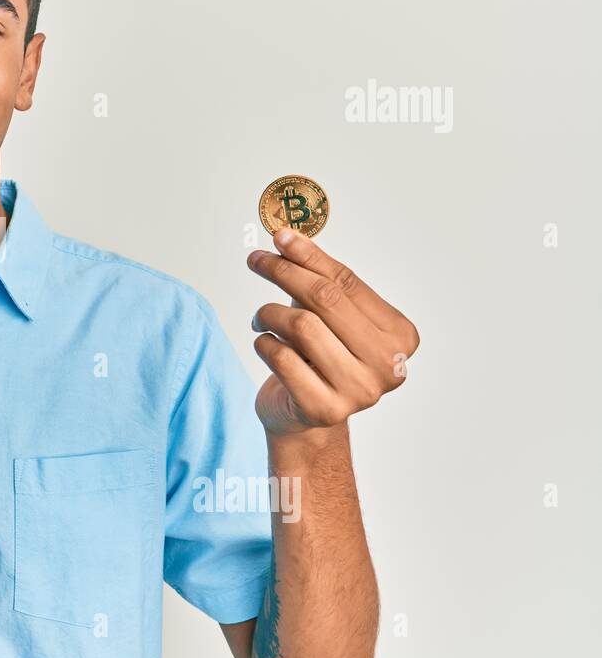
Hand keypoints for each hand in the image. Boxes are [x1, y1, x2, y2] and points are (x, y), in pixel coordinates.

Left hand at [246, 228, 419, 439]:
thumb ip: (317, 278)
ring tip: (260, 318)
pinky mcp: (324, 410)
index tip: (280, 237)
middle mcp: (388, 365)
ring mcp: (360, 391)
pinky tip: (264, 344)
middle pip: (326, 299)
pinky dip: (263, 342)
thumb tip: (288, 238)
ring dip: (269, 313)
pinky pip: (281, 357)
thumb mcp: (327, 316)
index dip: (309, 255)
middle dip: (285, 272)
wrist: (305, 420)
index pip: (348, 282)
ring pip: (302, 326)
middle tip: (257, 259)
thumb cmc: (317, 358)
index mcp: (400, 335)